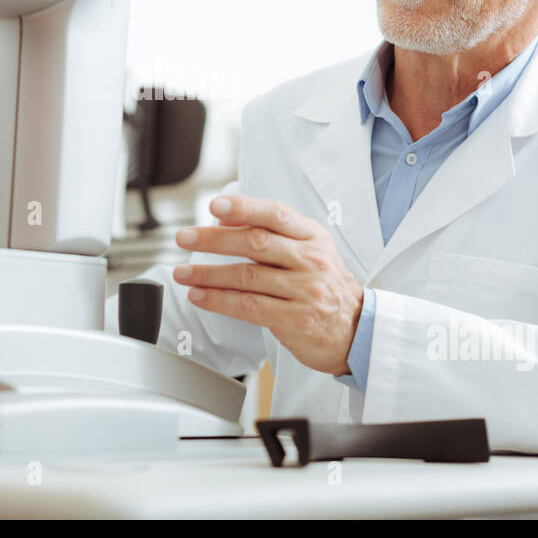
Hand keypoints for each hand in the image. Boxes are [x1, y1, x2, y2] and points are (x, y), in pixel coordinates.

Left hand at [173, 194, 363, 375]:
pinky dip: (219, 301)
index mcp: (313, 237)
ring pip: (246, 276)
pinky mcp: (294, 319)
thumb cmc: (325, 287)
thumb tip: (225, 219)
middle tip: (185, 238)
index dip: (244, 208)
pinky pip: (248, 306)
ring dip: (207, 274)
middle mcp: (310, 260)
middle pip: (255, 243)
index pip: (275, 214)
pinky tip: (200, 296)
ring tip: (182, 273)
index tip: (216, 206)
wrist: (355, 330)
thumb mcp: (310, 250)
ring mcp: (304, 290)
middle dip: (213, 240)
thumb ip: (273, 234)